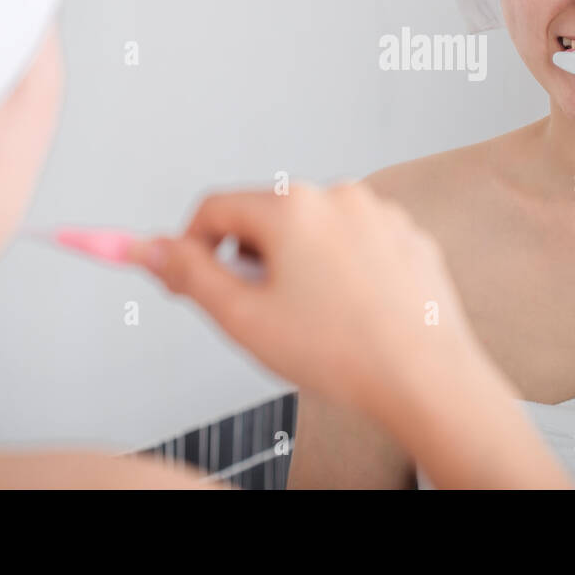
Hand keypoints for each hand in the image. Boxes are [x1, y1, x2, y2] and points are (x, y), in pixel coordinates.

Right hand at [127, 182, 483, 415]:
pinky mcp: (408, 236)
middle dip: (251, 261)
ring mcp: (379, 214)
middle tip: (259, 313)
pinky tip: (351, 314)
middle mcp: (338, 196)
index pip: (214, 209)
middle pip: (266, 219)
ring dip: (299, 266)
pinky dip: (343, 272)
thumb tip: (149, 250)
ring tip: (314, 320)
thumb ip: (188, 275)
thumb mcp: (242, 318)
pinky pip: (356, 246)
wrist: (424, 377)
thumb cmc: (344, 353)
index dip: (189, 246)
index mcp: (291, 207)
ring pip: (314, 234)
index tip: (187, 278)